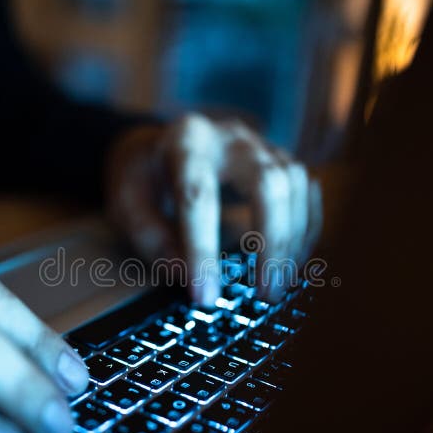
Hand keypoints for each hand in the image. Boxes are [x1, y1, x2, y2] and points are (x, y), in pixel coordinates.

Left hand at [106, 113, 322, 304]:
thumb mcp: (127, 202)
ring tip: (276, 284)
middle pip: (266, 182)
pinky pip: (306, 192)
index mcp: (186, 141)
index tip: (205, 295)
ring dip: (291, 240)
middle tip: (266, 292)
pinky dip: (305, 229)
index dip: (202, 249)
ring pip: (293, 186)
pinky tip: (291, 262)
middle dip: (271, 241)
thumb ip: (150, 238)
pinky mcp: (280, 160)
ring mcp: (261, 145)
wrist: (161, 147)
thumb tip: (185, 274)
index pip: (197, 196)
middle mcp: (230, 137)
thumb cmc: (144, 178)